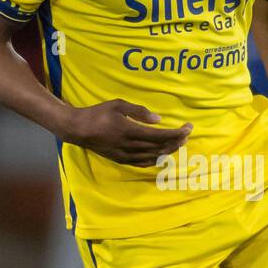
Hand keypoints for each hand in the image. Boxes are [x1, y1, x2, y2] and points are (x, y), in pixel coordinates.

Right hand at [66, 99, 191, 166]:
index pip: (160, 135)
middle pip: (160, 147)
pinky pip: (143, 163)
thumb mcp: (118, 105)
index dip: (177, 133)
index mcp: (130, 131)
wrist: (79, 129)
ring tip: (179, 143)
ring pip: (154, 156)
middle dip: (176, 141)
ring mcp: (126, 155)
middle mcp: (130, 146)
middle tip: (187, 134)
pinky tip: (162, 155)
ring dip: (169, 150)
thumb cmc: (98, 113)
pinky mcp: (121, 160)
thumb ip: (139, 112)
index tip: (188, 128)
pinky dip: (156, 160)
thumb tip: (158, 120)